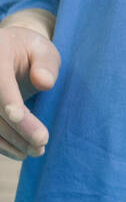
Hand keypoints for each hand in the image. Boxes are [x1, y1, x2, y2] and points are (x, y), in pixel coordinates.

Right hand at [0, 23, 59, 159]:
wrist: (9, 55)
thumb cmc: (30, 53)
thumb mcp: (43, 50)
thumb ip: (46, 63)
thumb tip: (44, 82)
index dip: (7, 98)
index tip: (19, 116)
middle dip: (16, 128)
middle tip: (41, 142)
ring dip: (11, 140)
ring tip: (37, 150)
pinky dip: (3, 144)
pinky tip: (21, 151)